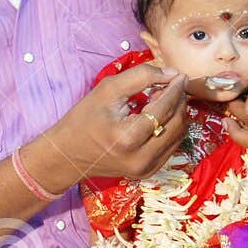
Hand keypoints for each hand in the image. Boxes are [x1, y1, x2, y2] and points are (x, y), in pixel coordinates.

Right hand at [37, 63, 187, 185]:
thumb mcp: (108, 90)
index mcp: (128, 137)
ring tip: (163, 100)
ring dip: (177, 114)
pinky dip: (171, 128)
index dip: (175, 89)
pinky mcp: (148, 172)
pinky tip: (159, 116)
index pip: (164, 108)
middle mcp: (141, 158)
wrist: (67, 155)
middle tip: (170, 86)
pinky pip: (171, 146)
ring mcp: (146, 168)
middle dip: (178, 101)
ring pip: (179, 136)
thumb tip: (172, 74)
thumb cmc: (83, 119)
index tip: (180, 75)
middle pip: (176, 123)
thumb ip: (142, 76)